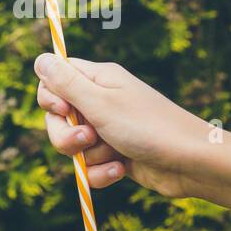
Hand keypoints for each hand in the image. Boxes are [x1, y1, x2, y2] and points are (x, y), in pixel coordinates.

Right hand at [34, 54, 209, 197]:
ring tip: (115, 155)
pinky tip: (121, 170)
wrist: (190, 162)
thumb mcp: (101, 103)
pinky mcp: (117, 156)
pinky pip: (91, 167)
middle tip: (88, 137)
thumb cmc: (148, 127)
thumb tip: (39, 58)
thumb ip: (66, 83)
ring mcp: (109, 130)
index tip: (64, 110)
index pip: (54, 80)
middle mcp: (102, 102)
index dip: (50, 99)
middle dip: (65, 136)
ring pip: (74, 147)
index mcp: (99, 80)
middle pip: (58, 119)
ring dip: (90, 157)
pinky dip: (101, 172)